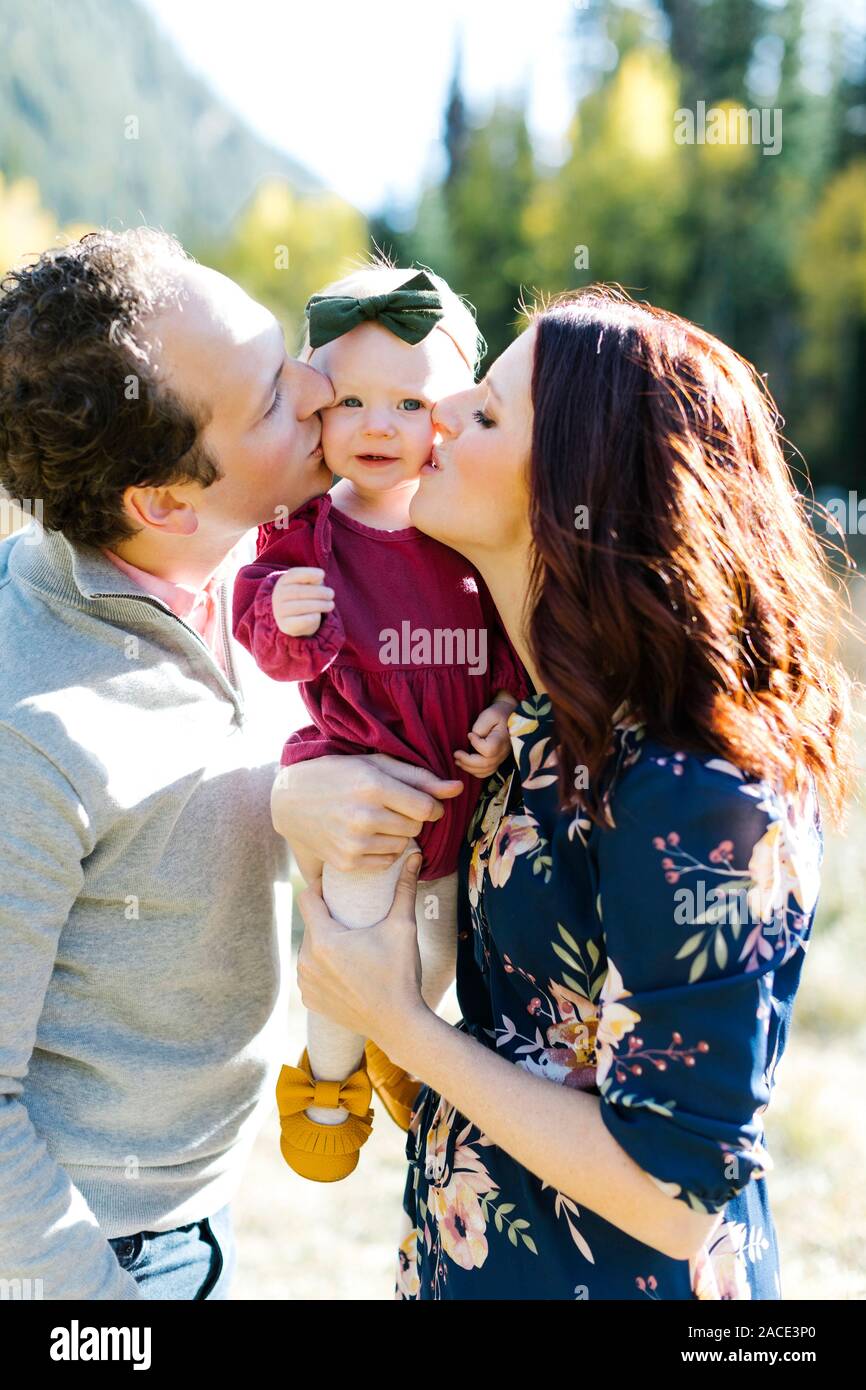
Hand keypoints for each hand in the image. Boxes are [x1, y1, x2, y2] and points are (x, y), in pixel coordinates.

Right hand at [271, 566, 334, 635]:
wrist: (294, 621)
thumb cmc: (305, 598)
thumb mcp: (308, 585)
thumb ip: (313, 580)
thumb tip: (319, 577)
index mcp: (283, 581)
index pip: (294, 574)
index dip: (309, 573)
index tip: (322, 574)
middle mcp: (278, 595)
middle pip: (299, 591)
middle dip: (319, 592)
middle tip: (331, 594)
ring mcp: (280, 611)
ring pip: (302, 606)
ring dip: (320, 605)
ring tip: (331, 605)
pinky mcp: (286, 625)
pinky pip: (303, 620)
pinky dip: (314, 617)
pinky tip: (318, 615)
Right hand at [271, 752, 463, 872]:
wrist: (289, 801)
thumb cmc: (337, 775)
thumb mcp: (375, 765)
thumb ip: (419, 777)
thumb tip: (457, 788)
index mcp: (373, 785)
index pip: (427, 808)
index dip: (430, 807)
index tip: (420, 803)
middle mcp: (364, 816)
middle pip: (416, 827)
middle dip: (410, 818)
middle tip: (389, 807)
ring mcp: (354, 842)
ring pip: (403, 846)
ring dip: (397, 835)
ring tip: (374, 820)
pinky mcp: (347, 862)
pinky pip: (386, 862)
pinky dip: (383, 851)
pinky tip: (366, 836)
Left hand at [296, 851, 425, 1048]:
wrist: (399, 1024)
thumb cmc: (400, 974)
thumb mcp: (403, 927)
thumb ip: (404, 889)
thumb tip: (414, 855)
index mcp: (323, 940)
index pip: (308, 898)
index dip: (321, 889)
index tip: (337, 889)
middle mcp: (307, 961)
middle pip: (311, 924)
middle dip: (327, 918)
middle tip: (351, 918)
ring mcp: (306, 983)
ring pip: (308, 949)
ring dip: (323, 943)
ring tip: (348, 943)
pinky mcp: (310, 1001)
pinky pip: (310, 973)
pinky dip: (322, 969)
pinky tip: (343, 969)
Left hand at [453, 694, 516, 777]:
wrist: (507, 717)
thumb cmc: (497, 714)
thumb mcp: (490, 714)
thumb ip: (481, 726)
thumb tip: (472, 738)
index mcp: (502, 740)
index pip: (489, 749)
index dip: (476, 744)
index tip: (469, 734)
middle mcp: (502, 752)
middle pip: (485, 764)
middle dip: (467, 761)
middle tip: (456, 754)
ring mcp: (500, 759)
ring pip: (484, 771)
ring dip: (468, 767)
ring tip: (457, 760)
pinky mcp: (496, 761)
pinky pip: (485, 773)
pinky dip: (474, 771)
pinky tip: (465, 764)